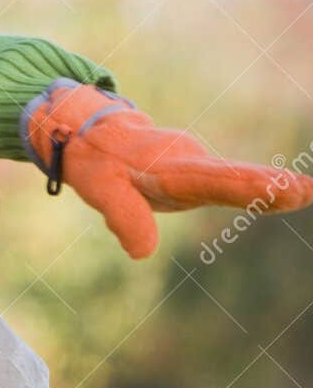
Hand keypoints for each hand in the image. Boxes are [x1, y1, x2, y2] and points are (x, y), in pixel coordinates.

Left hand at [23, 79, 312, 258]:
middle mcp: (191, 161)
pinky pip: (235, 182)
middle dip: (272, 186)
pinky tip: (298, 191)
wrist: (95, 134)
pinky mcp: (202, 173)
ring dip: (274, 189)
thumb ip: (121, 215)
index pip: (210, 179)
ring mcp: (200, 165)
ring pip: (239, 179)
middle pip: (236, 178)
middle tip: (308, 190)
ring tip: (304, 191)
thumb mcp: (97, 187)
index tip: (286, 188)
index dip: (247, 186)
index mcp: (168, 166)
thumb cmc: (97, 162)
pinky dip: (266, 188)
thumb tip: (143, 253)